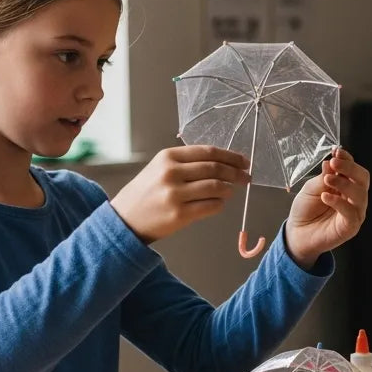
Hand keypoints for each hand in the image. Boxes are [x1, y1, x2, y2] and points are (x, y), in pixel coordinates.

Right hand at [111, 145, 250, 243]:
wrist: (125, 219)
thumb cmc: (146, 193)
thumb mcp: (160, 168)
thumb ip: (187, 163)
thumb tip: (223, 162)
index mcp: (168, 157)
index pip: (208, 152)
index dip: (230, 156)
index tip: (244, 161)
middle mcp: (171, 173)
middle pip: (215, 168)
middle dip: (236, 172)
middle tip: (246, 177)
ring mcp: (175, 194)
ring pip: (216, 187)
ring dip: (229, 189)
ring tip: (230, 191)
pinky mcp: (180, 214)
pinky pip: (211, 206)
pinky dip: (220, 204)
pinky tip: (218, 203)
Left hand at [285, 148, 369, 268]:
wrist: (297, 233)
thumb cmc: (306, 210)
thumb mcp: (311, 188)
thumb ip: (323, 177)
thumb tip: (331, 162)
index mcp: (346, 185)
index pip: (354, 169)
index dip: (348, 159)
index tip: (336, 151)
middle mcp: (354, 197)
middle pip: (363, 179)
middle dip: (350, 168)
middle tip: (334, 163)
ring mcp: (355, 212)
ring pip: (360, 194)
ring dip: (344, 183)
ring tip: (327, 179)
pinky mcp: (350, 227)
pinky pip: (350, 212)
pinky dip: (339, 202)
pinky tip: (325, 196)